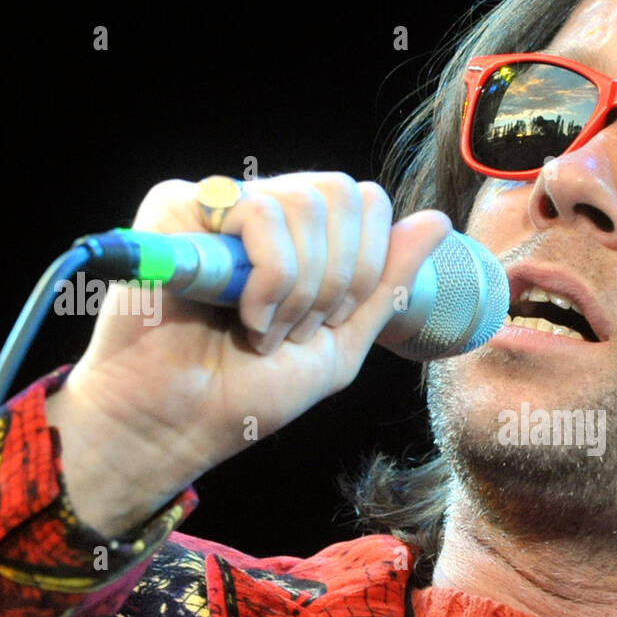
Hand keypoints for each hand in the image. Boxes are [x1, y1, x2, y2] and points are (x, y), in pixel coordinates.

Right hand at [44, 173, 451, 534]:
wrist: (182, 421)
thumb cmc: (249, 389)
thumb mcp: (341, 342)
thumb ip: (387, 283)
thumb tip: (438, 220)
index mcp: (299, 235)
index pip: (365, 200)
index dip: (365, 264)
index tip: (330, 321)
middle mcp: (261, 208)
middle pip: (343, 195)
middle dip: (338, 278)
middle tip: (297, 329)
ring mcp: (219, 203)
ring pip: (305, 205)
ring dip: (300, 288)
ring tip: (264, 330)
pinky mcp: (178, 204)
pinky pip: (258, 211)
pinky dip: (270, 278)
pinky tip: (244, 315)